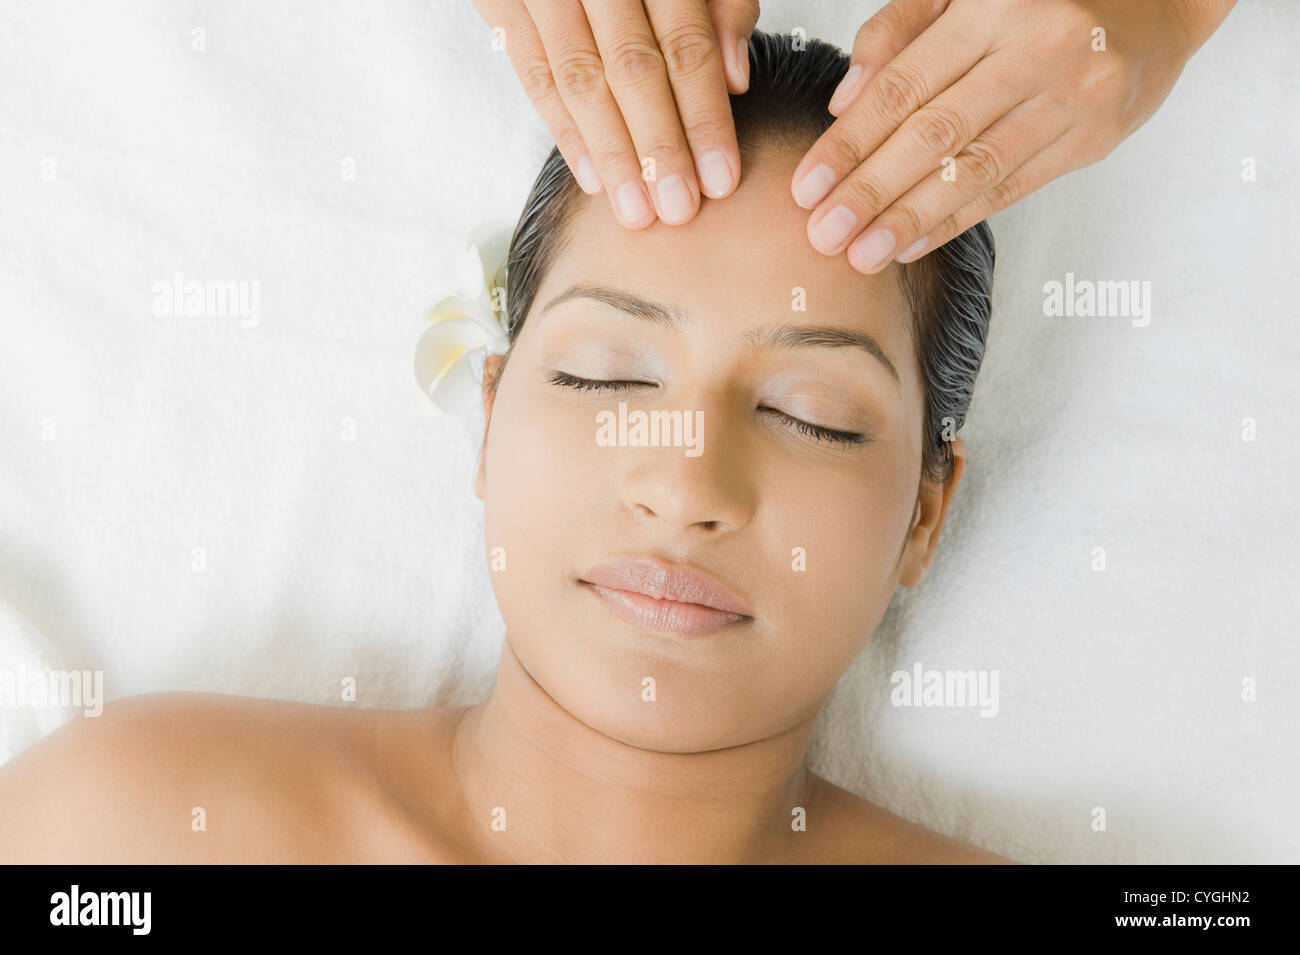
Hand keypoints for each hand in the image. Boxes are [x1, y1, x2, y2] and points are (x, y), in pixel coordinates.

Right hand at [472, 0, 759, 227]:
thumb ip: (720, 3)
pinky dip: (562, 129)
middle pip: (633, 68)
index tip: (721, 177)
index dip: (705, 116)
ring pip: (580, 79)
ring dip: (611, 153)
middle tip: (679, 208)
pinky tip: (592, 177)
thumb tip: (735, 78)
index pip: (684, 44)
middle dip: (659, 147)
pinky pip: (532, 72)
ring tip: (636, 211)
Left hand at [790, 0, 1236, 272]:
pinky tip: (913, 245)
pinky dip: (957, 219)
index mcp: (996, 3)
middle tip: (823, 234)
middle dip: (871, 190)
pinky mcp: (1093, 138)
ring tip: (860, 254)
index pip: (905, 85)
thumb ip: (901, 31)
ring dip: (910, 218)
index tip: (807, 184)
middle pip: (935, 134)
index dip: (851, 141)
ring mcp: (1073, 96)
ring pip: (975, 169)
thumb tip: (844, 100)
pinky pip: (1012, 188)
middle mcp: (1038, 48)